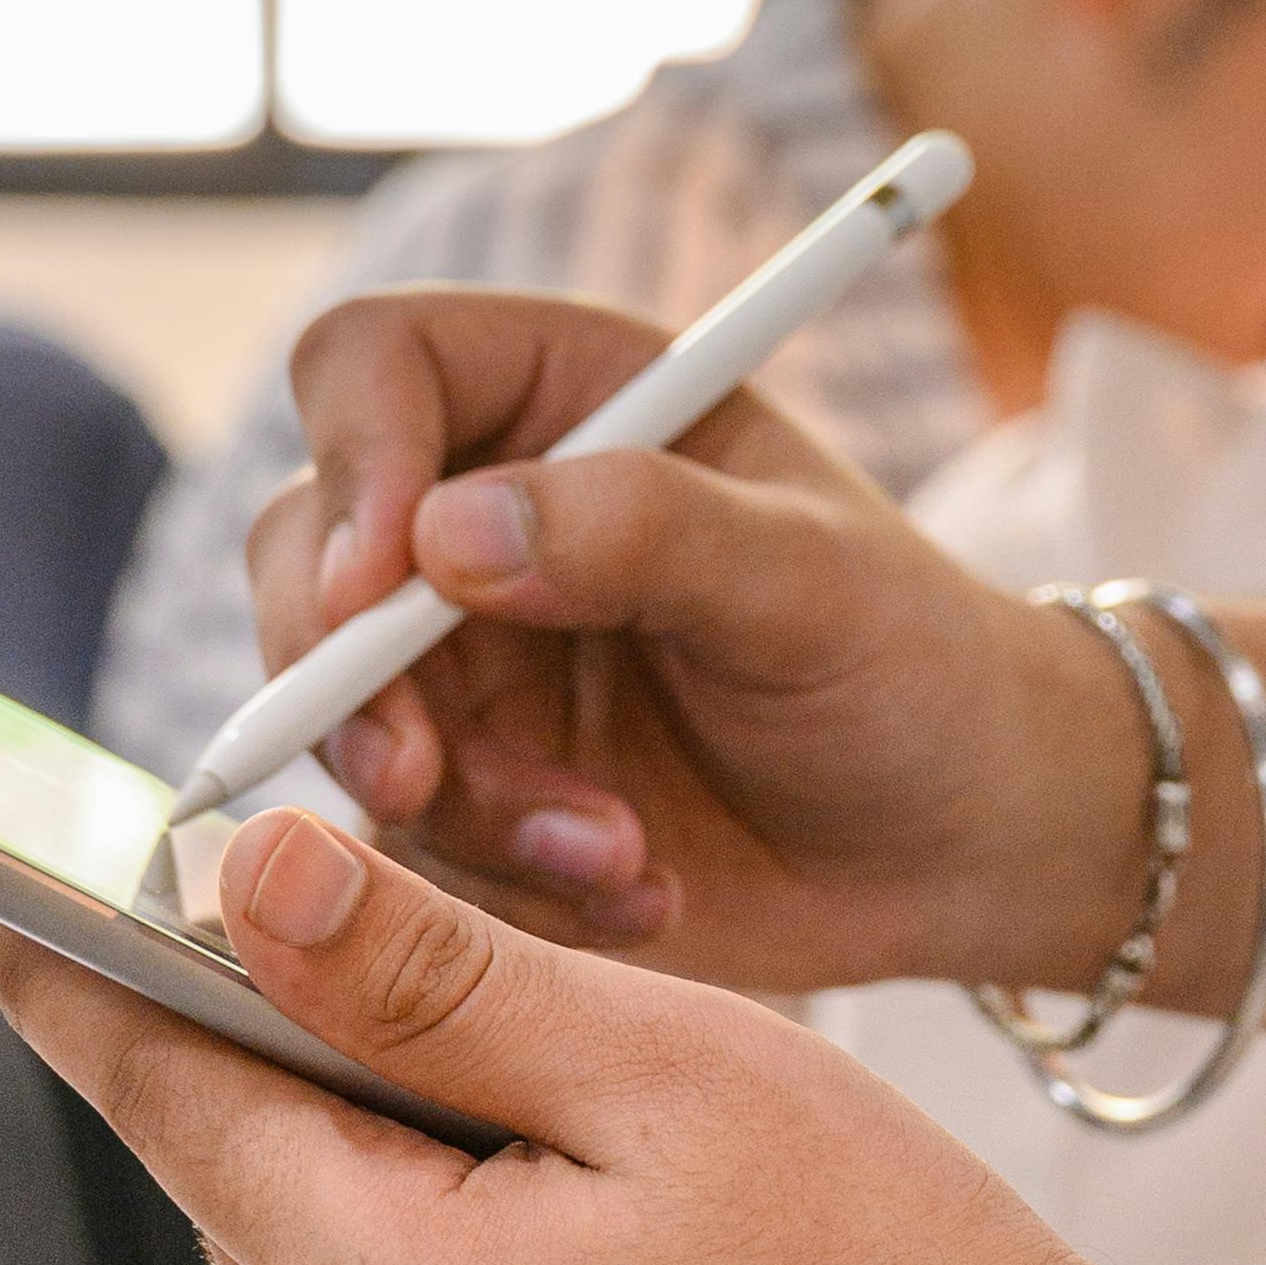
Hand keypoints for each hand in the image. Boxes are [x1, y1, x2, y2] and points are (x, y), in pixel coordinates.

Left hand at [0, 809, 1235, 1264]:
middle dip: (263, 1045)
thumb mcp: (670, 1072)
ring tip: (502, 1058)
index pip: (169, 1103)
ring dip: (371, 1154)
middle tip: (292, 903)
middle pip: (245, 1187)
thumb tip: (241, 874)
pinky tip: (575, 1205)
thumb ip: (429, 976)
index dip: (76, 977)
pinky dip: (449, 1259)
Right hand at [241, 282, 1149, 994]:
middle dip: (348, 681)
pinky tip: (638, 895)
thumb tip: (449, 535)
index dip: (354, 465)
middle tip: (422, 779)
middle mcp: (484, 516)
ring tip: (621, 856)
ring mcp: (462, 662)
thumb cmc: (912, 662)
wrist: (960, 843)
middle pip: (305, 554)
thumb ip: (645, 531)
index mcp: (564, 398)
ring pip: (342, 721)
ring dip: (464, 809)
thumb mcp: (810, 579)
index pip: (372, 369)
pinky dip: (506, 884)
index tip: (385, 588)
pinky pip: (407, 845)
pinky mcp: (470, 793)